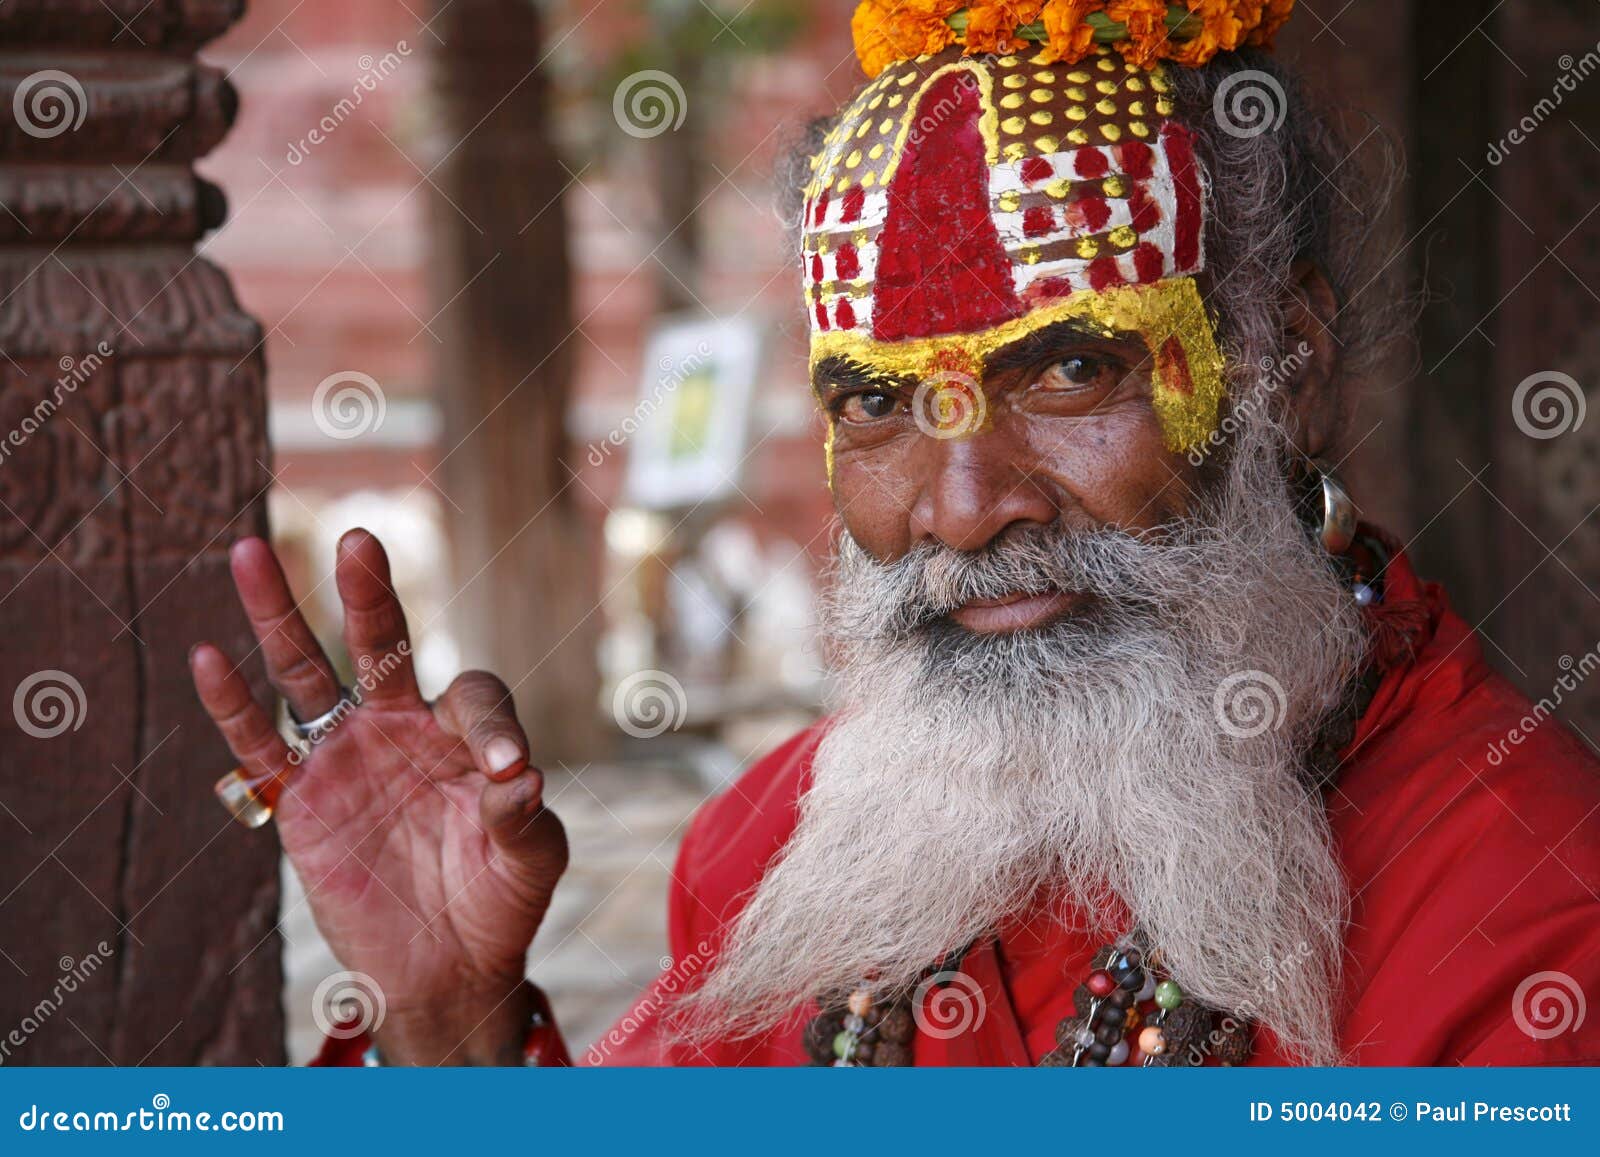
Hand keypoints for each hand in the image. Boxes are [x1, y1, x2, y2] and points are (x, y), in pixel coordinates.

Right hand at [189, 529, 567, 1063]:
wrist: (447, 968)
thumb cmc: (500, 901)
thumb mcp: (531, 861)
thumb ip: (525, 819)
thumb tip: (523, 778)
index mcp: (466, 736)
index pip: (474, 698)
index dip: (491, 727)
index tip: (509, 773)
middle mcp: (403, 730)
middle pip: (381, 647)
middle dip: (369, 597)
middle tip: (360, 542)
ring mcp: (347, 758)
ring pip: (306, 674)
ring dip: (278, 616)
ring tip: (250, 551)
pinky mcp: (300, 801)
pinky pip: (260, 747)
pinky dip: (232, 706)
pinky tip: (208, 656)